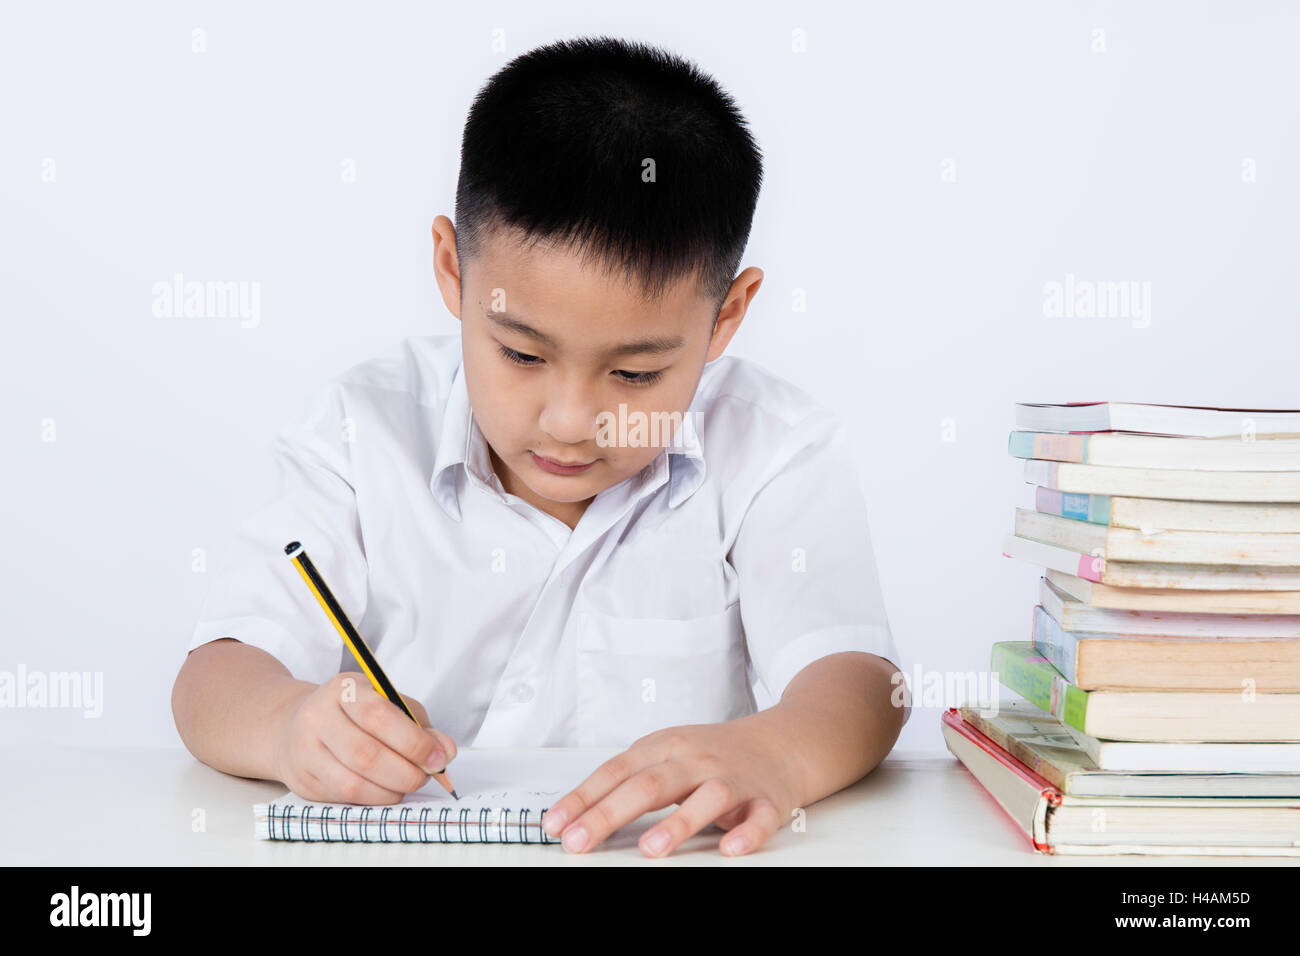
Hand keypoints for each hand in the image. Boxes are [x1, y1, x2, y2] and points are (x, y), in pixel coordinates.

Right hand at [269, 673, 457, 804]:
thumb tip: (446, 751)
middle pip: (366, 755)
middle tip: (426, 776)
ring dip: (391, 791)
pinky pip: (343, 799)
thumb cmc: (352, 712)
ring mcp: (305, 752)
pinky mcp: (303, 781)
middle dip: (406, 772)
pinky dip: (374, 799)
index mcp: (344, 690)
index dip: (414, 741)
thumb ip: (418, 723)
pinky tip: (386, 790)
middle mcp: (317, 718)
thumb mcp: (385, 701)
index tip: (440, 758)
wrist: (292, 724)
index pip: (379, 716)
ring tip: (408, 784)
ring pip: (353, 784)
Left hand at [540, 720, 802, 857]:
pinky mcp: (766, 800)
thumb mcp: (667, 755)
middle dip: (610, 814)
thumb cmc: (713, 755)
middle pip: (650, 784)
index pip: (617, 771)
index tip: (555, 824)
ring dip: (677, 823)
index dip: (584, 798)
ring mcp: (733, 779)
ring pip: (705, 797)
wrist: (781, 742)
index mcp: (665, 747)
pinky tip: (729, 849)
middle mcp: (696, 760)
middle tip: (579, 841)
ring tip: (649, 849)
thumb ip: (629, 781)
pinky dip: (746, 833)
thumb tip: (575, 816)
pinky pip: (758, 818)